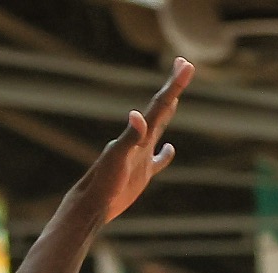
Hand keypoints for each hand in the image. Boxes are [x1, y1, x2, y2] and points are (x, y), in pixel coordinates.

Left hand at [78, 58, 194, 223]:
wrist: (92, 204)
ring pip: (158, 128)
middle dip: (173, 87)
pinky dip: (165, 154)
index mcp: (138, 134)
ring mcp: (141, 156)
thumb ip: (130, 137)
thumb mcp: (118, 158)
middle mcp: (140, 140)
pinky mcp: (141, 174)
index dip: (174, 85)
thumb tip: (137, 114)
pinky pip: (157, 161)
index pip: (159, 105)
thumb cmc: (104, 181)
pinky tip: (170, 149)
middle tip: (184, 65)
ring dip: (167, 112)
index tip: (185, 63)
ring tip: (174, 97)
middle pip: (161, 109)